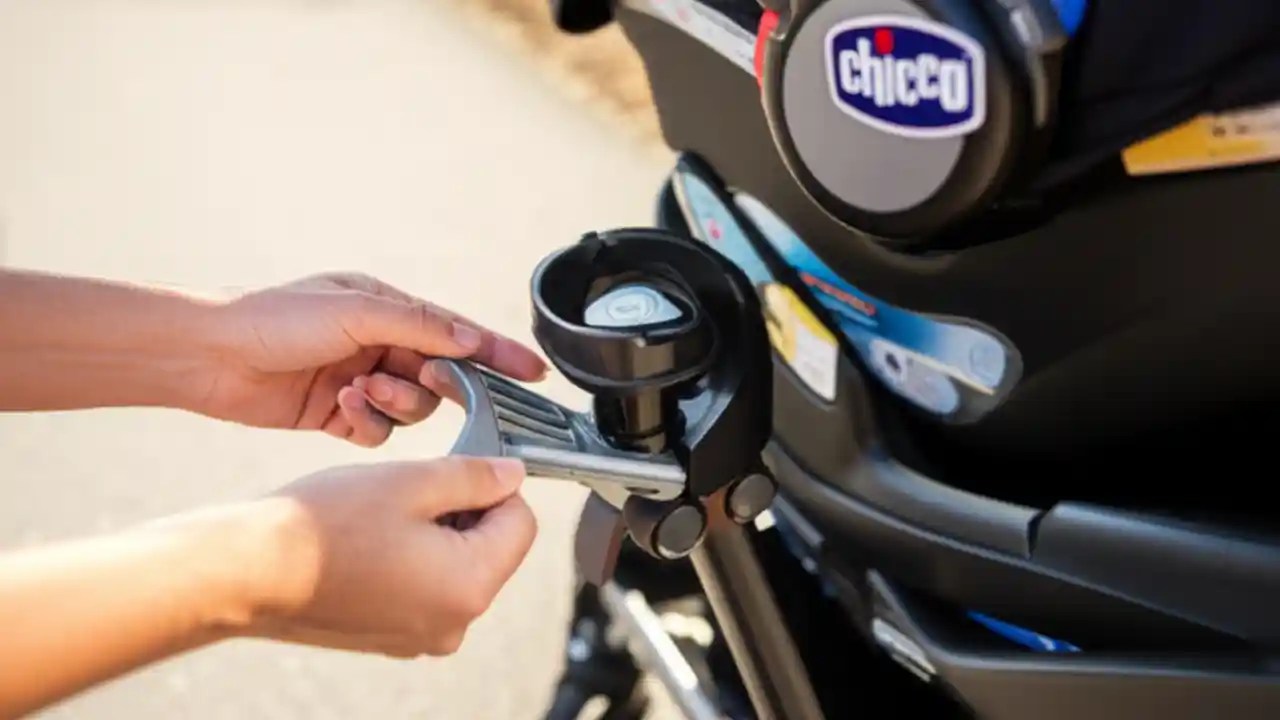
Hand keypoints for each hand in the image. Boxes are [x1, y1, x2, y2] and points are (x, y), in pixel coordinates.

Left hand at [204, 273, 546, 446]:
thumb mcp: (353, 310)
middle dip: (429, 386)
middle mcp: (376, 343)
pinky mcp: (336, 414)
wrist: (207, 355)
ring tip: (356, 394)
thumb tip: (466, 338)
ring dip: (391, 405)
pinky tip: (340, 410)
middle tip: (407, 383)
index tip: (533, 371)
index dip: (496, 352)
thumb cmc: (270, 318)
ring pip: (410, 408)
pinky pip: (377, 432)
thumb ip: (416, 324)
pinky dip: (366, 425)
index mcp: (385, 309)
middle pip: (437, 377)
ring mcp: (359, 379)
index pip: (455, 332)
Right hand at [238, 456, 536, 657]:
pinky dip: (408, 558)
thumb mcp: (412, 480)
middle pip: (491, 547)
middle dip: (464, 509)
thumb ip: (475, 475)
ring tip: (384, 513)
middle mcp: (453, 623)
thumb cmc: (320, 527)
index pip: (521, 523)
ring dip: (434, 531)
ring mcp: (421, 636)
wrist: (245, 574)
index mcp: (469, 586)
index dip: (497, 485)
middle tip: (413, 487)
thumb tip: (513, 475)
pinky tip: (368, 539)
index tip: (461, 466)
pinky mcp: (391, 637)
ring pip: (455, 564)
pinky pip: (422, 586)